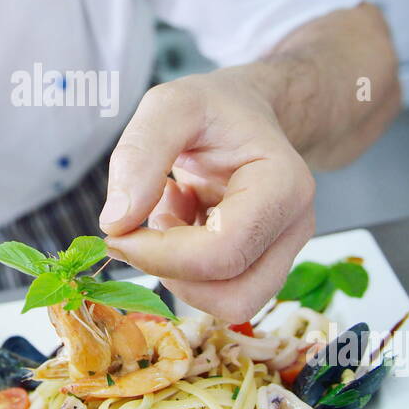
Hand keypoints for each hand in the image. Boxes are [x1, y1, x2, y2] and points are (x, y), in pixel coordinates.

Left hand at [98, 71, 315, 321]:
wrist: (247, 111)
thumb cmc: (216, 107)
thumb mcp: (170, 105)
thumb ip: (140, 154)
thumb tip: (116, 222)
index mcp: (283, 185)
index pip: (224, 251)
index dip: (161, 254)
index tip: (117, 231)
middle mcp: (293, 227)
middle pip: (232, 295)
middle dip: (171, 270)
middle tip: (144, 222)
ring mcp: (282, 251)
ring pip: (227, 303)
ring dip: (178, 269)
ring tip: (169, 212)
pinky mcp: (261, 263)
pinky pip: (217, 289)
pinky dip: (182, 263)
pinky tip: (181, 215)